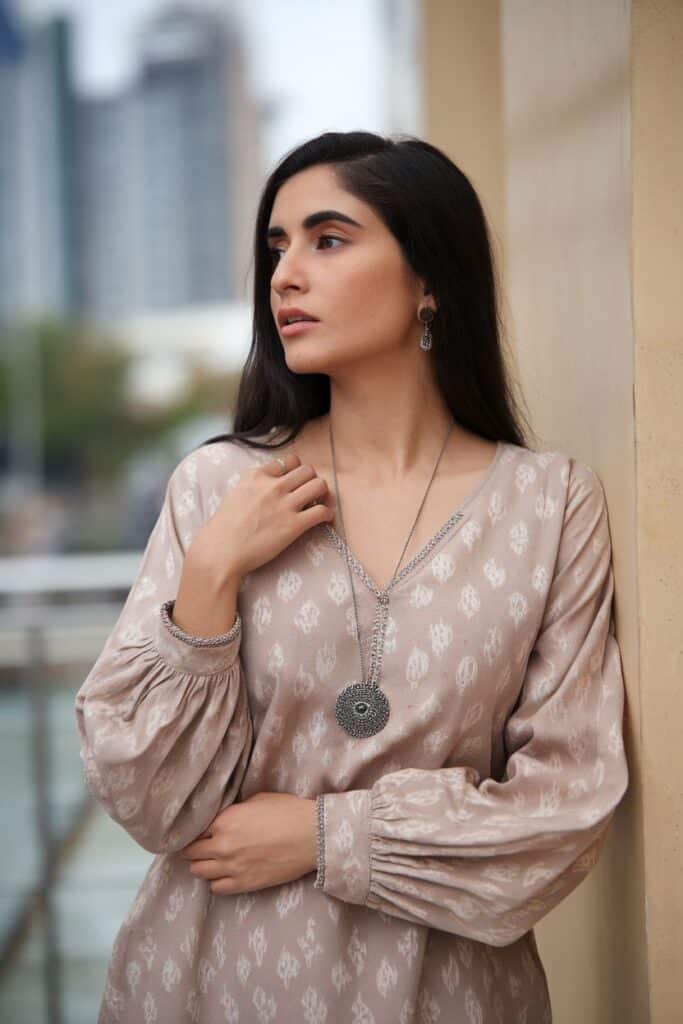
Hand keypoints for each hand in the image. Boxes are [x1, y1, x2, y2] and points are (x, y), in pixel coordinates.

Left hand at [178, 792, 317, 894]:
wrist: (312, 836)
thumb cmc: (288, 811)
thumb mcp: (257, 800)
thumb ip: (234, 812)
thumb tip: (224, 819)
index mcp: (224, 821)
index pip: (194, 830)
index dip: (196, 830)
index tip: (198, 832)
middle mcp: (223, 846)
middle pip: (191, 853)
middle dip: (193, 849)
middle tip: (199, 847)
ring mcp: (232, 867)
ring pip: (199, 872)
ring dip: (202, 865)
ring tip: (211, 860)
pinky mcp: (244, 884)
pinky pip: (216, 888)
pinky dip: (216, 881)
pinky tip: (224, 873)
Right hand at [187, 451, 335, 582]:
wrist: (220, 552)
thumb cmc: (223, 529)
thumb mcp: (236, 494)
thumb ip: (254, 486)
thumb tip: (268, 487)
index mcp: (256, 476)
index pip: (289, 461)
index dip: (296, 471)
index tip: (296, 482)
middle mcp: (272, 486)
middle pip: (308, 470)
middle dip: (311, 480)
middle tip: (310, 493)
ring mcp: (284, 505)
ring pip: (319, 485)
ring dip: (322, 494)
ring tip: (318, 503)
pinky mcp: (294, 525)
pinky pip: (322, 511)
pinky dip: (327, 514)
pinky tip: (325, 519)